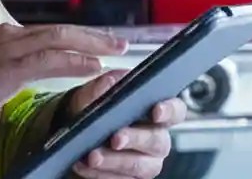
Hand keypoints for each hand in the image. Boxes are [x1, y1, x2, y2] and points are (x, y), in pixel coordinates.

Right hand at [0, 24, 128, 126]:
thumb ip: (6, 65)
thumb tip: (23, 72)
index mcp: (3, 35)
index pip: (48, 31)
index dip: (76, 36)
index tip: (97, 41)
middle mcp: (9, 36)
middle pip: (60, 30)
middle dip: (93, 35)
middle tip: (120, 41)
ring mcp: (10, 50)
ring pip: (60, 40)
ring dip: (92, 45)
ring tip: (116, 51)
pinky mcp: (10, 69)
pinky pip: (50, 61)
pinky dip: (75, 62)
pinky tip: (94, 67)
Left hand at [65, 70, 188, 178]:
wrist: (75, 134)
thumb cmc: (94, 111)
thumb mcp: (92, 95)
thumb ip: (101, 87)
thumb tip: (109, 81)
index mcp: (155, 113)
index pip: (175, 110)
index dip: (169, 110)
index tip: (155, 111)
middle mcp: (155, 139)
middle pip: (157, 141)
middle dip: (135, 139)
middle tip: (115, 138)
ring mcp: (145, 162)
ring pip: (139, 166)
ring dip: (114, 161)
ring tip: (93, 156)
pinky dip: (99, 173)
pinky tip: (84, 165)